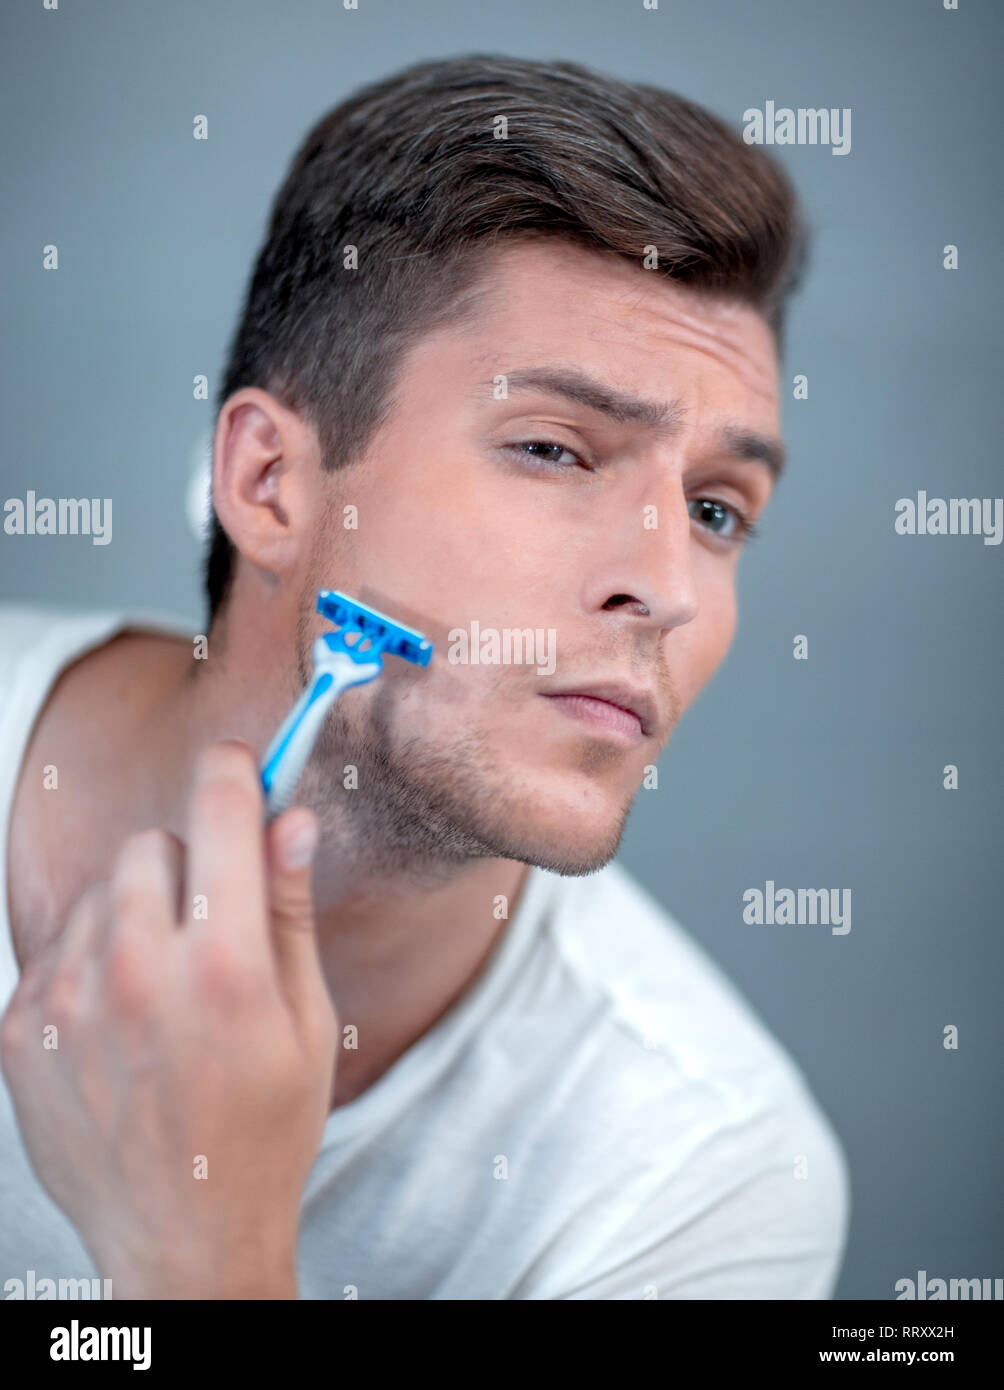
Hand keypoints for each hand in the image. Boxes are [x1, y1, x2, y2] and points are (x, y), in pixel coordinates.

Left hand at [0, 741, 336, 1298]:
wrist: (182, 1238)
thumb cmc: (262, 1129)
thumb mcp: (307, 1020)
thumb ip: (289, 908)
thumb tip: (291, 818)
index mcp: (224, 965)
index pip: (220, 808)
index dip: (237, 771)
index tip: (242, 766)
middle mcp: (137, 970)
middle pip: (150, 842)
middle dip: (187, 863)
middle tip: (210, 926)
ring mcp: (69, 999)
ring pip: (100, 892)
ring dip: (135, 912)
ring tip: (164, 987)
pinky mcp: (22, 1027)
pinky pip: (57, 945)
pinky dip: (90, 960)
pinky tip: (120, 1020)